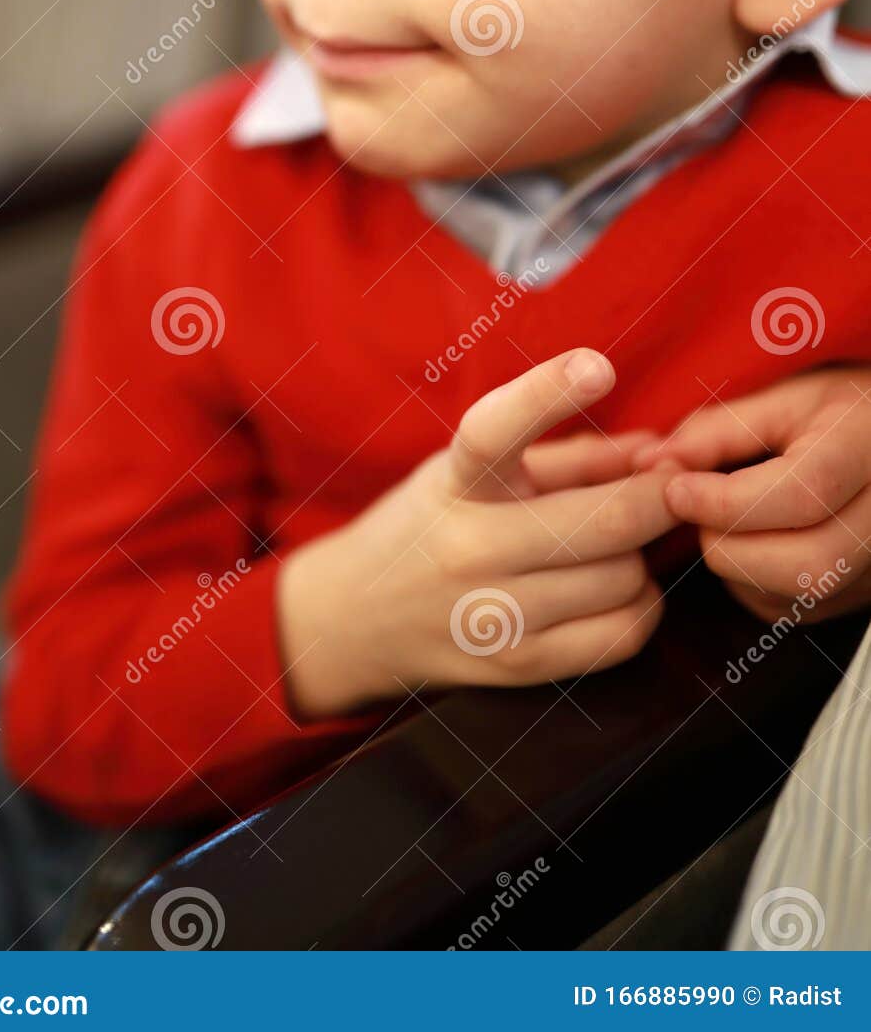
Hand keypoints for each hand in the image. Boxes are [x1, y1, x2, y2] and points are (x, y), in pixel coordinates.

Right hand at [277, 349, 676, 718]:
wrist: (354, 618)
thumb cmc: (432, 523)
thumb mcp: (476, 472)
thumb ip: (568, 455)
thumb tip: (656, 450)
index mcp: (455, 483)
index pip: (494, 431)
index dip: (548, 393)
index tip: (598, 365)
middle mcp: (468, 549)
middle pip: (605, 521)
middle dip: (661, 496)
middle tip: (676, 481)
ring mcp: (493, 617)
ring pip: (623, 578)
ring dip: (641, 555)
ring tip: (619, 542)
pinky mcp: (518, 667)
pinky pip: (622, 635)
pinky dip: (639, 606)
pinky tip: (616, 587)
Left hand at [634, 369, 870, 622]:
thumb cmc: (839, 408)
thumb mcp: (783, 399)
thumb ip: (717, 431)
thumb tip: (650, 464)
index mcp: (869, 445)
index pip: (804, 493)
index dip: (726, 501)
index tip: (674, 489)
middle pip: (807, 562)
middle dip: (727, 543)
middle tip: (693, 506)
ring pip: (799, 595)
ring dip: (736, 565)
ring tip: (720, 518)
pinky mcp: (864, 593)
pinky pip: (796, 609)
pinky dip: (753, 583)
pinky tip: (749, 541)